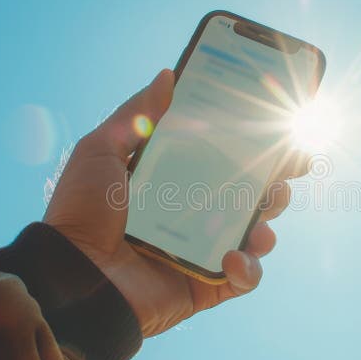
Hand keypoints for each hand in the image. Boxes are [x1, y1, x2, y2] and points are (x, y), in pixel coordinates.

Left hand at [44, 70, 307, 336]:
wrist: (72, 276)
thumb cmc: (81, 211)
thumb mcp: (101, 150)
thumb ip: (136, 115)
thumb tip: (167, 75)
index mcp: (171, 182)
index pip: (219, 160)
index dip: (250, 147)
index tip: (277, 130)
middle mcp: (191, 215)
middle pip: (246, 196)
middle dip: (273, 183)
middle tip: (287, 170)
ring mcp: (201, 250)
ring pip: (254, 235)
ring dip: (268, 222)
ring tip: (265, 215)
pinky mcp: (204, 284)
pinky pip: (243, 278)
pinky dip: (248, 269)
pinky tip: (234, 258)